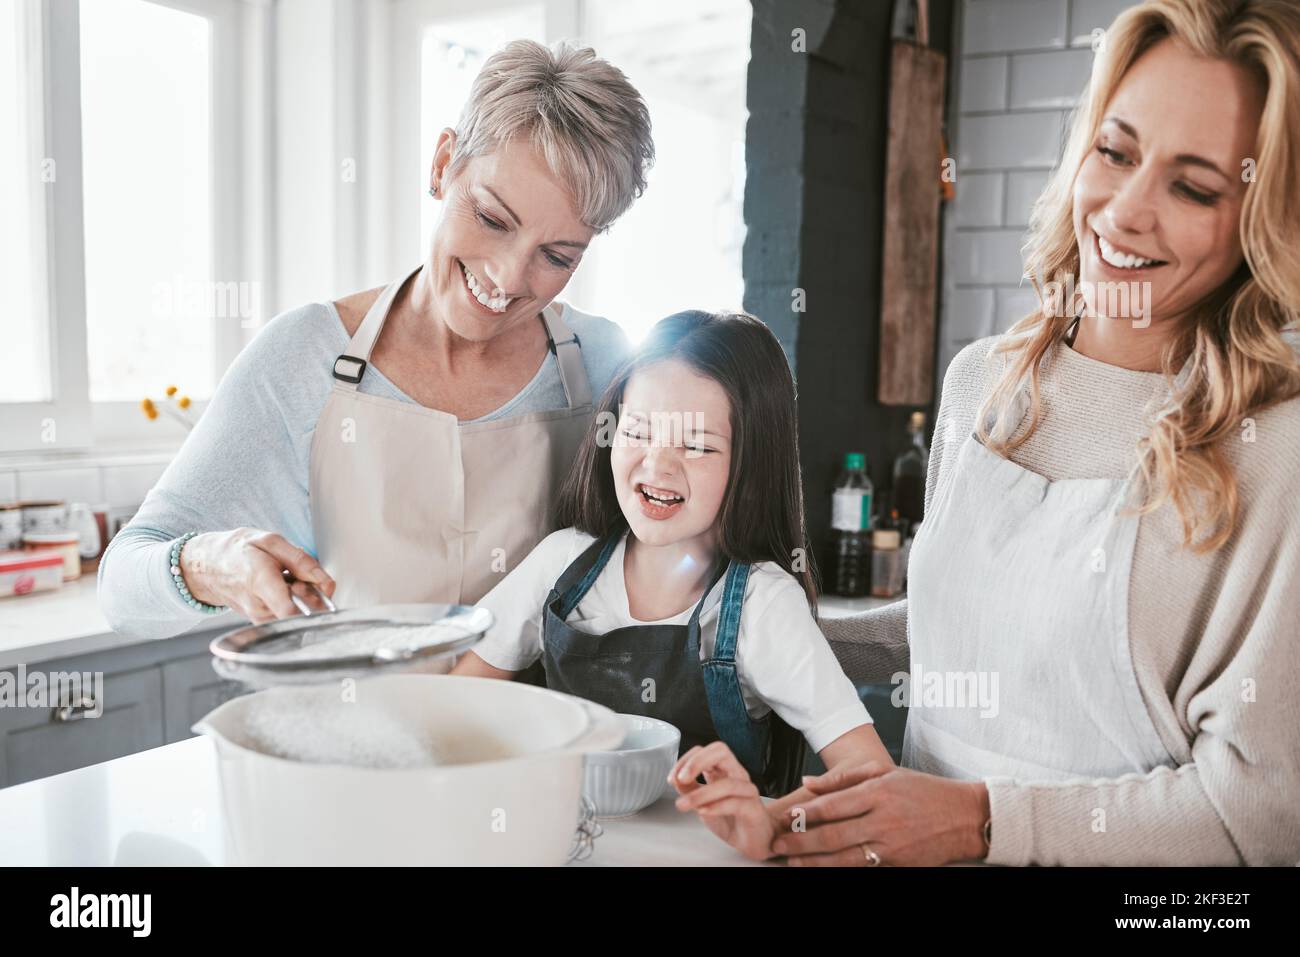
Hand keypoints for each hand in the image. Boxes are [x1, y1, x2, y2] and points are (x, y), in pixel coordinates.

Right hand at [179, 528, 335, 623]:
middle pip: (303, 613)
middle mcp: (259, 606)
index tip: (322, 591)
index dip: (316, 605)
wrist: (208, 566)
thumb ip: (301, 561)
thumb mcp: (271, 541)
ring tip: (290, 580)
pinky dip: (295, 602)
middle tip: (301, 576)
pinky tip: (286, 589)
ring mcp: (259, 618)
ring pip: (299, 615)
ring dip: (305, 598)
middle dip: (314, 595)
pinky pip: (289, 616)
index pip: (291, 612)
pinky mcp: (262, 623)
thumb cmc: (238, 552)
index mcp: (261, 581)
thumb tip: (327, 582)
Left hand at [669, 742, 776, 861]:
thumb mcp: (702, 802)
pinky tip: (702, 811)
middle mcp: (736, 774)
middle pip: (721, 752)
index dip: (686, 760)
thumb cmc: (729, 818)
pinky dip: (716, 806)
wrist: (752, 840)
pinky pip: (736, 803)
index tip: (672, 779)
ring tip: (684, 804)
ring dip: (701, 794)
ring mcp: (747, 790)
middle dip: (697, 762)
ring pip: (727, 783)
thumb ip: (689, 789)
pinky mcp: (754, 809)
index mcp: (723, 769)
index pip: (705, 751)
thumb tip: (675, 779)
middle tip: (681, 779)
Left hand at [770, 763, 989, 866]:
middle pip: (832, 834)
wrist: (964, 817)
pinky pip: (862, 868)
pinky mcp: (897, 864)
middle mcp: (882, 819)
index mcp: (877, 792)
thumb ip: (844, 777)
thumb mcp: (885, 771)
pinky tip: (821, 869)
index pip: (832, 804)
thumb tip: (808, 782)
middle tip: (776, 845)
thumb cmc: (922, 790)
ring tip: (791, 862)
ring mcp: (890, 845)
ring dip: (813, 862)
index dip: (803, 813)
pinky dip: (838, 869)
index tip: (783, 817)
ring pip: (843, 857)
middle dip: (799, 841)